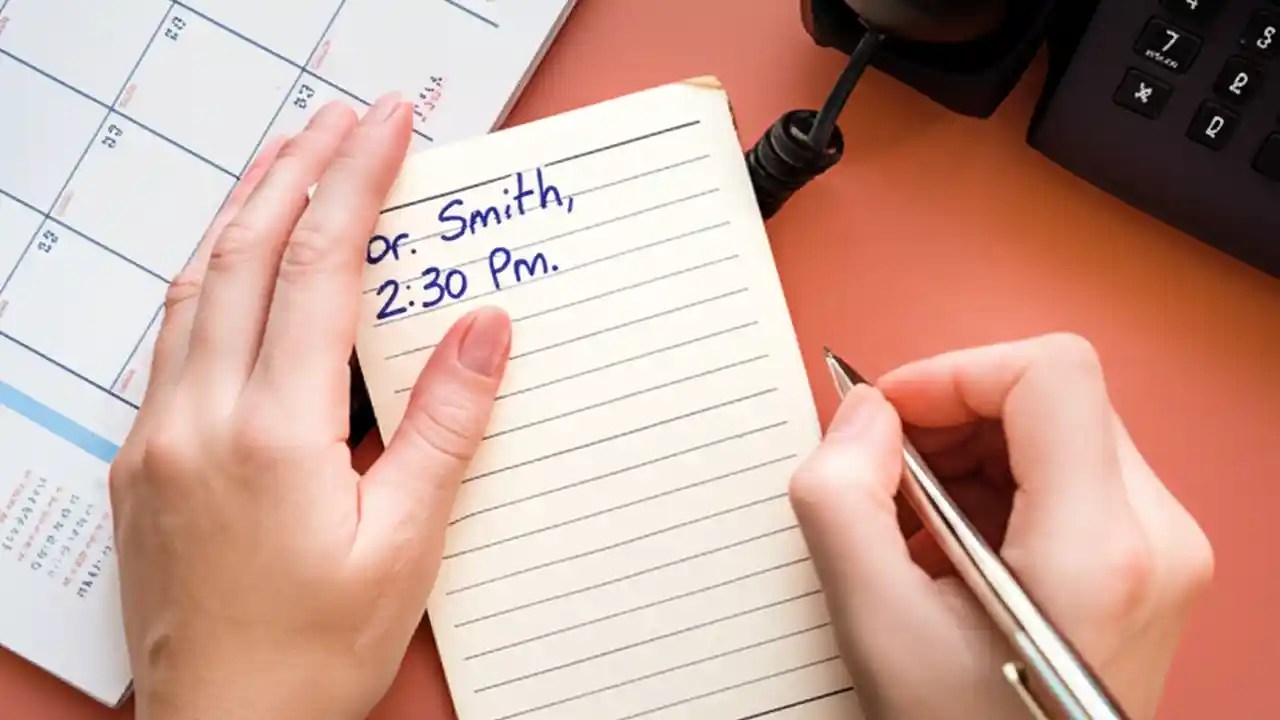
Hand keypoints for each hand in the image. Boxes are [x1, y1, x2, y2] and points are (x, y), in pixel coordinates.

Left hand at [108, 97, 511, 719]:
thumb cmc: (314, 652)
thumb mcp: (406, 544)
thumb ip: (446, 426)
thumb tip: (484, 331)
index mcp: (273, 433)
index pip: (317, 269)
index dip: (355, 183)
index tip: (387, 126)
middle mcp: (199, 417)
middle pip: (242, 253)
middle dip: (296, 171)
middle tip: (341, 119)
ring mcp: (158, 434)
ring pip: (193, 285)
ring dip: (243, 211)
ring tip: (288, 162)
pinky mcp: (142, 457)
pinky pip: (172, 335)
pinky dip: (210, 275)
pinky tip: (235, 265)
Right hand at [789, 334, 1213, 719]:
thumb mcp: (874, 626)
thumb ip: (842, 499)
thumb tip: (861, 416)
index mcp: (1100, 547)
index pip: (1051, 373)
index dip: (953, 372)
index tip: (889, 414)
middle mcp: (1157, 538)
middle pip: (1051, 397)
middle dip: (949, 419)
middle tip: (884, 476)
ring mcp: (1164, 551)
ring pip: (1056, 430)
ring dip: (966, 455)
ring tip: (912, 530)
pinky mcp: (1150, 563)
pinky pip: (1067, 474)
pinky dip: (995, 487)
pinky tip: (949, 549)